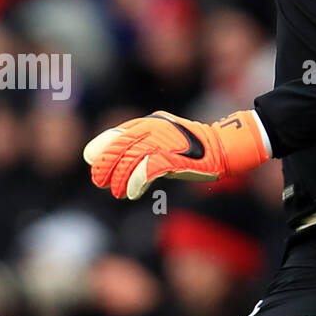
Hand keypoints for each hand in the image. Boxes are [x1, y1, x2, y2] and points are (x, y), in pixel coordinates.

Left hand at [84, 110, 268, 199]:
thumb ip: (141, 148)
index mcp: (152, 122)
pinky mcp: (174, 158)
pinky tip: (131, 192)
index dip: (103, 146)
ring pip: (132, 159)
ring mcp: (165, 143)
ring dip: (120, 177)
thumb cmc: (192, 149)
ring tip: (116, 191)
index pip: (120, 132)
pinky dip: (137, 181)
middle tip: (99, 180)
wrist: (223, 149)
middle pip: (122, 146)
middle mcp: (156, 129)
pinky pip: (148, 169)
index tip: (91, 159)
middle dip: (106, 164)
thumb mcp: (164, 144)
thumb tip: (109, 156)